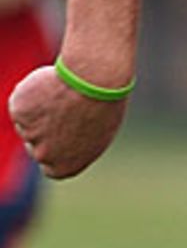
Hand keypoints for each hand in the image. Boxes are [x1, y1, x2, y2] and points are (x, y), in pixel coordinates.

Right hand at [8, 65, 126, 178]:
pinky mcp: (20, 111)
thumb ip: (78, 142)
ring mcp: (29, 133)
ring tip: (69, 92)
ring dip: (44, 106)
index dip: (57, 148)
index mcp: (66, 167)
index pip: (51, 166)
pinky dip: (35, 91)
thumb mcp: (99, 132)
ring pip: (31, 118)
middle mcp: (44, 155)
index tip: (65, 132)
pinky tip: (55, 84)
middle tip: (68, 105)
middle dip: (48, 125)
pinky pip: (25, 100)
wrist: (96, 80)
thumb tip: (69, 139)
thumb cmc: (105, 104)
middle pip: (37, 141)